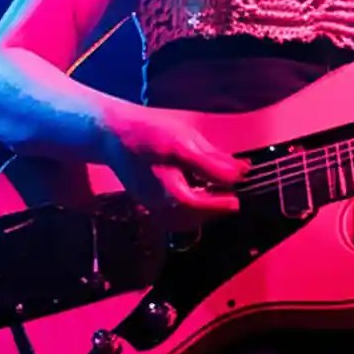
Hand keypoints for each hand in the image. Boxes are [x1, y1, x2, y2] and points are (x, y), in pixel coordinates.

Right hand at [101, 107, 247, 227]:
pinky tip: (199, 192)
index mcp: (168, 192)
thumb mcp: (183, 141)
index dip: (221, 204)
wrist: (112, 133)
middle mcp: (159, 206)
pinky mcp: (150, 202)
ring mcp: (152, 206)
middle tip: (232, 195)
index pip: (200, 208)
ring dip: (204, 211)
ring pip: (184, 220)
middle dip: (215, 209)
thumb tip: (241, 173)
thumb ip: (211, 161)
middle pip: (193, 219)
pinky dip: (191, 208)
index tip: (238, 199)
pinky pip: (174, 215)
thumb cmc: (147, 133)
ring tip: (218, 194)